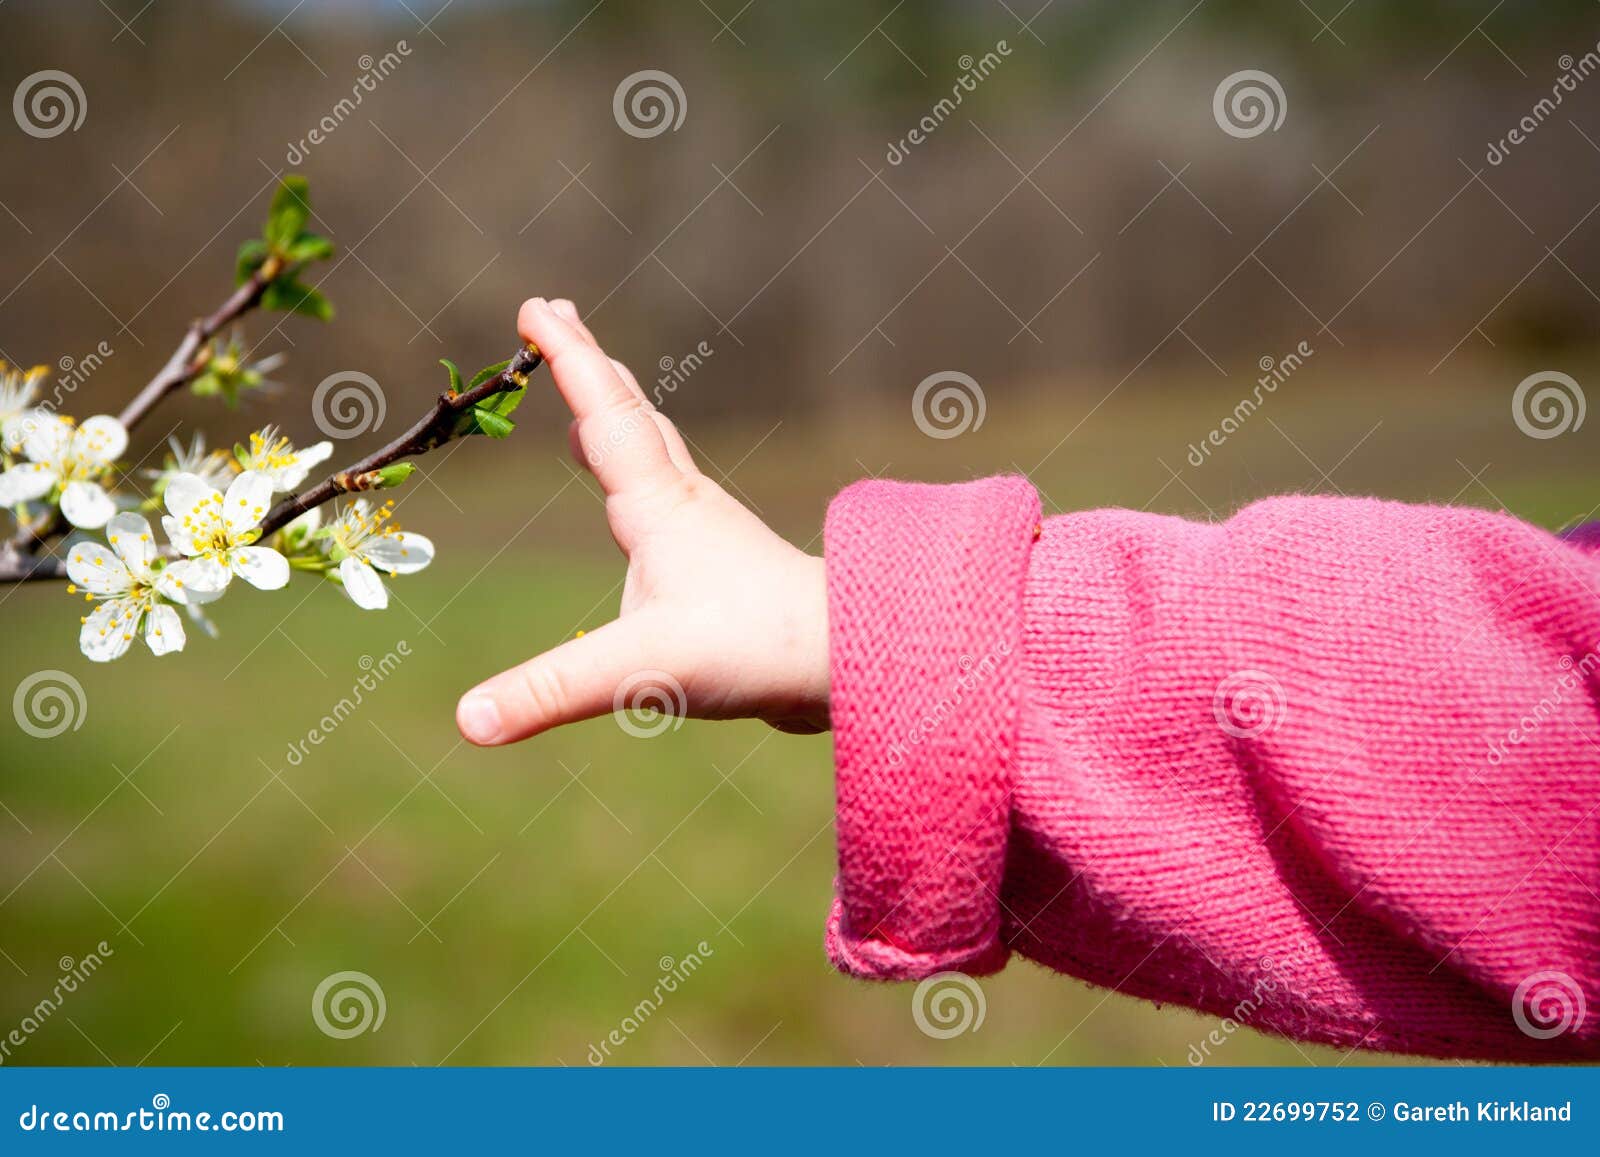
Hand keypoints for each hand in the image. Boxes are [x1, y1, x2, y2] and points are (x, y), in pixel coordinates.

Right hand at [454, 297, 829, 744]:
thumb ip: (551, 690)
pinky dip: (644, 479)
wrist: (851, 660)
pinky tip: (647, 520)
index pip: (603, 413)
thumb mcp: (640, 668)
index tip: (538, 304)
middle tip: (559, 321)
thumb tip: (469, 720)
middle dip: (589, 368)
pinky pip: (672, 502)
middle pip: (630, 417)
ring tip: (590, 413)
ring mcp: (710, 534)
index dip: (568, 357)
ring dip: (618, 421)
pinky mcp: (726, 569)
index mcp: (658, 507)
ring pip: (657, 456)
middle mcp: (684, 505)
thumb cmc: (756, 647)